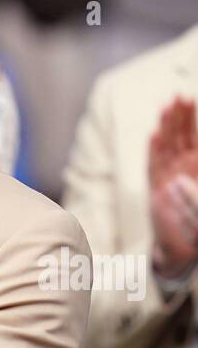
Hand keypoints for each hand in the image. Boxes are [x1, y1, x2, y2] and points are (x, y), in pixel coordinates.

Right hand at [149, 99, 197, 277]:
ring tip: (166, 107)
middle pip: (178, 138)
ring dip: (166, 127)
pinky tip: (154, 135)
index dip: (191, 121)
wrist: (181, 251)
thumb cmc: (196, 228)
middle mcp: (180, 170)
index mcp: (195, 169)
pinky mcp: (156, 191)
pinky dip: (154, 151)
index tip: (190, 99)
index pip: (193, 139)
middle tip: (178, 96)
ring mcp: (166, 179)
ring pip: (166, 147)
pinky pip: (153, 167)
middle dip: (179, 117)